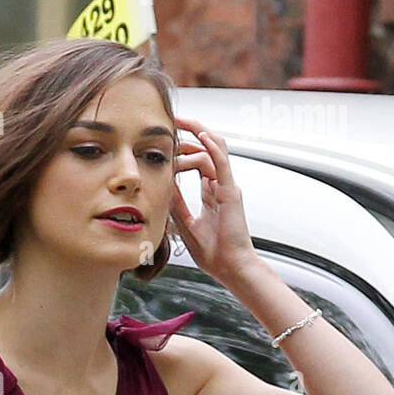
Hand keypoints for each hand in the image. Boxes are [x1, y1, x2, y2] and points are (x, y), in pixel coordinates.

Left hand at [170, 116, 259, 285]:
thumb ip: (177, 205)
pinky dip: (212, 146)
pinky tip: (200, 134)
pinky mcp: (231, 192)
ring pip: (213, 150)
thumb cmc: (214, 254)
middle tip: (168, 127)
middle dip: (187, 135)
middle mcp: (221, 185)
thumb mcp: (187, 225)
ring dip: (195, 137)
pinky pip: (222, 163)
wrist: (231, 269)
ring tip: (179, 125)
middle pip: (206, 149)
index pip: (198, 160)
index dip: (183, 148)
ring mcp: (227, 187)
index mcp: (212, 192)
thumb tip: (162, 187)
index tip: (165, 141)